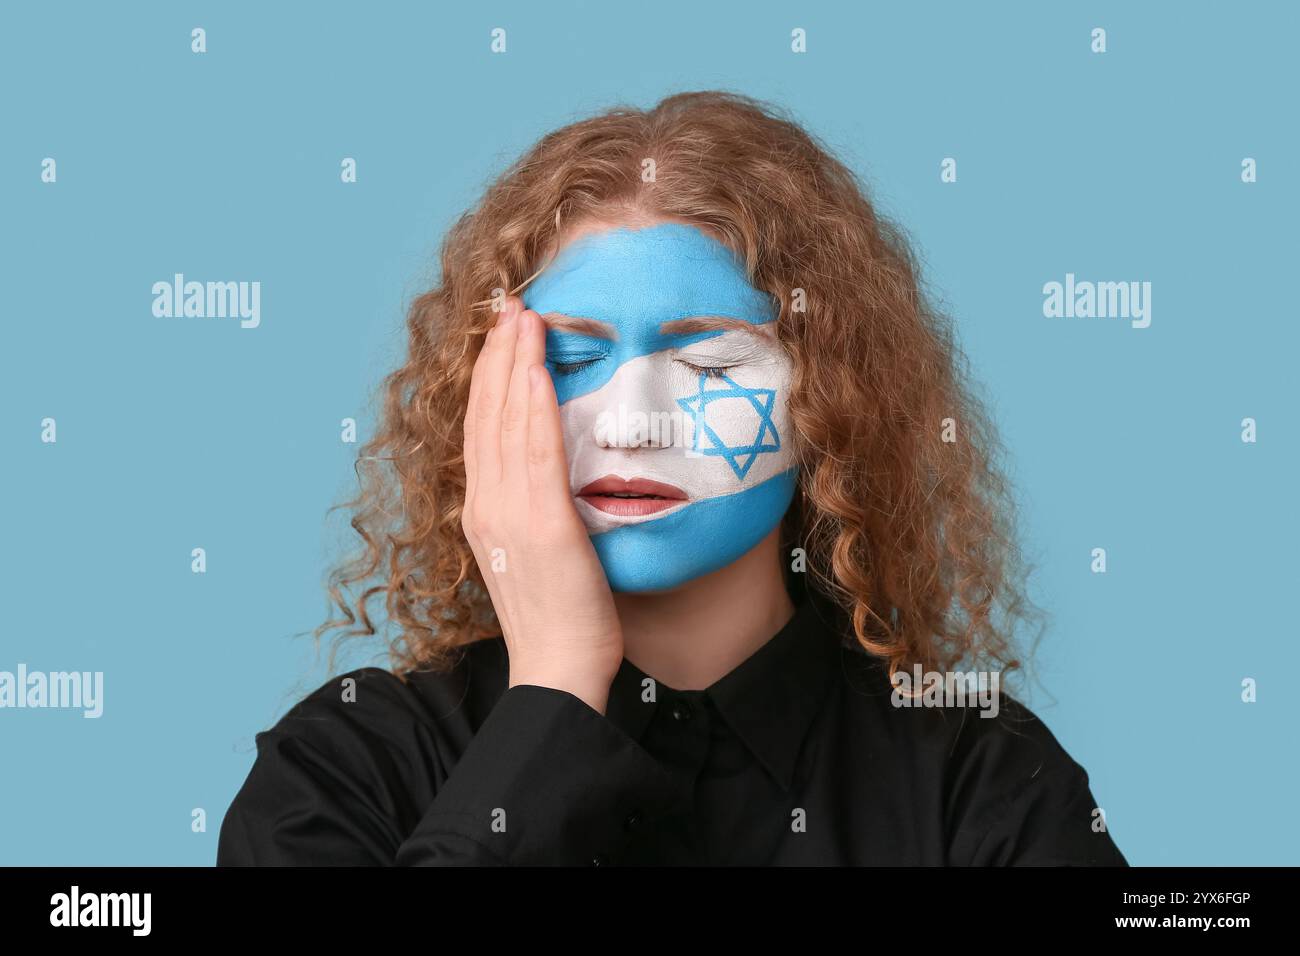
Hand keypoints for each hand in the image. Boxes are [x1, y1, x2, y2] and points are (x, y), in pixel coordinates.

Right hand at [461, 295, 623, 712]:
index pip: (482, 428)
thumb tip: (548, 480)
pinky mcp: (541, 521)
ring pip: (507, 421)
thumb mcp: (534, 553)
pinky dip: (534, 404)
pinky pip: (536, 449)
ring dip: (515, 363)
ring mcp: (508, 511)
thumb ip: (531, 511)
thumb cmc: (556, 616)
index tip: (502, 337)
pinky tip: (540, 368)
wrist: (556, 667)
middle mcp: (486, 504)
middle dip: (497, 355)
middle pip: (487, 414)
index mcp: (484, 510)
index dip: (489, 377)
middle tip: (510, 306)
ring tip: (524, 318)